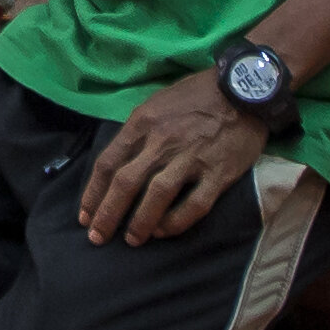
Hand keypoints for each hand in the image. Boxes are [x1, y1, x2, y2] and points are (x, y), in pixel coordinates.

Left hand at [75, 68, 266, 245]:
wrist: (245, 89)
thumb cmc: (197, 95)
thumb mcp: (156, 103)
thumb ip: (137, 131)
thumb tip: (118, 162)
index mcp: (143, 122)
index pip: (108, 163)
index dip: (92, 193)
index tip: (84, 216)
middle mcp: (162, 141)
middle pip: (125, 183)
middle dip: (107, 214)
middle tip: (98, 237)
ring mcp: (191, 158)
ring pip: (156, 196)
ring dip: (139, 223)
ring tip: (131, 240)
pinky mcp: (218, 173)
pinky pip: (193, 206)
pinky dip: (175, 223)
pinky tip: (163, 232)